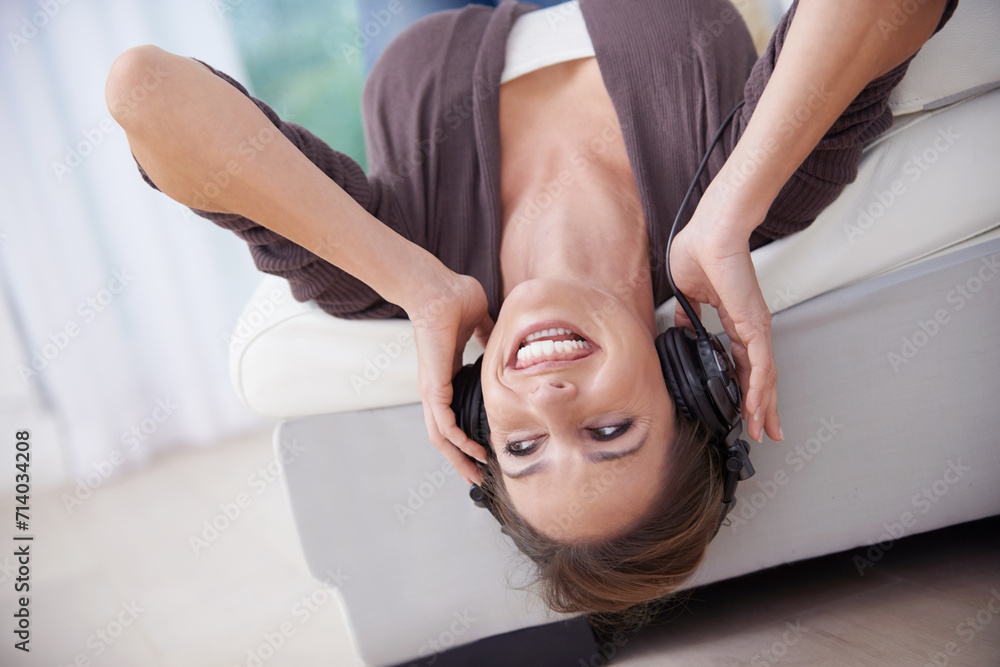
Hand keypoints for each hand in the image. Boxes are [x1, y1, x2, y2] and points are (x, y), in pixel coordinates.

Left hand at [406, 272, 494, 485]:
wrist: (438, 289)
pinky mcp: (433, 387)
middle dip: (460, 460)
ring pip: (441, 437)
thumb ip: (490, 334)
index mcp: (446, 377)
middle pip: (444, 436)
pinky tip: (473, 451)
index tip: (483, 449)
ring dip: (458, 459)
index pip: (453, 416)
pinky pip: (443, 424)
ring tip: (476, 474)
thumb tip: (507, 336)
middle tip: (477, 477)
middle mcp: (436, 389)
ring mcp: (432, 390)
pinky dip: (457, 441)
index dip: (466, 436)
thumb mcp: (480, 321)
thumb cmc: (454, 297)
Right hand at [667, 189, 781, 442]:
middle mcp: (750, 327)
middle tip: (763, 432)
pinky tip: (757, 407)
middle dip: (762, 406)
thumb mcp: (688, 291)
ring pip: (764, 375)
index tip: (741, 408)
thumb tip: (682, 327)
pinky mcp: (754, 324)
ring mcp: (755, 326)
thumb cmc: (699, 249)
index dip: (744, 387)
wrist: (711, 231)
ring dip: (763, 405)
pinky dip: (759, 388)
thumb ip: (688, 314)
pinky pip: (760, 364)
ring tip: (763, 430)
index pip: (742, 362)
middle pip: (760, 375)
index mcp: (735, 319)